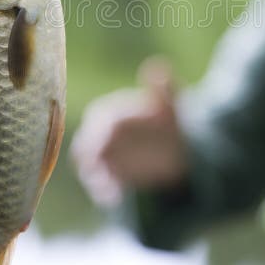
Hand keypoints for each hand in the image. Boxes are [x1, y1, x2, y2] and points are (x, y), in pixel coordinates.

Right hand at [71, 57, 186, 207]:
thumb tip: (158, 66)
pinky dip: (105, 191)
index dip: (97, 132)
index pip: (96, 120)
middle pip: (86, 146)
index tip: (102, 144)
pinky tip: (116, 198)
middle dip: (91, 159)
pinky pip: (100, 184)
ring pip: (90, 168)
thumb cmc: (168, 119)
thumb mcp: (170, 102)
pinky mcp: (108, 176)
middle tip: (98, 171)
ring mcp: (103, 157)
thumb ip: (164, 87)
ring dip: (96, 178)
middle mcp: (100, 134)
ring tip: (108, 191)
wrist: (178, 147)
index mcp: (109, 112)